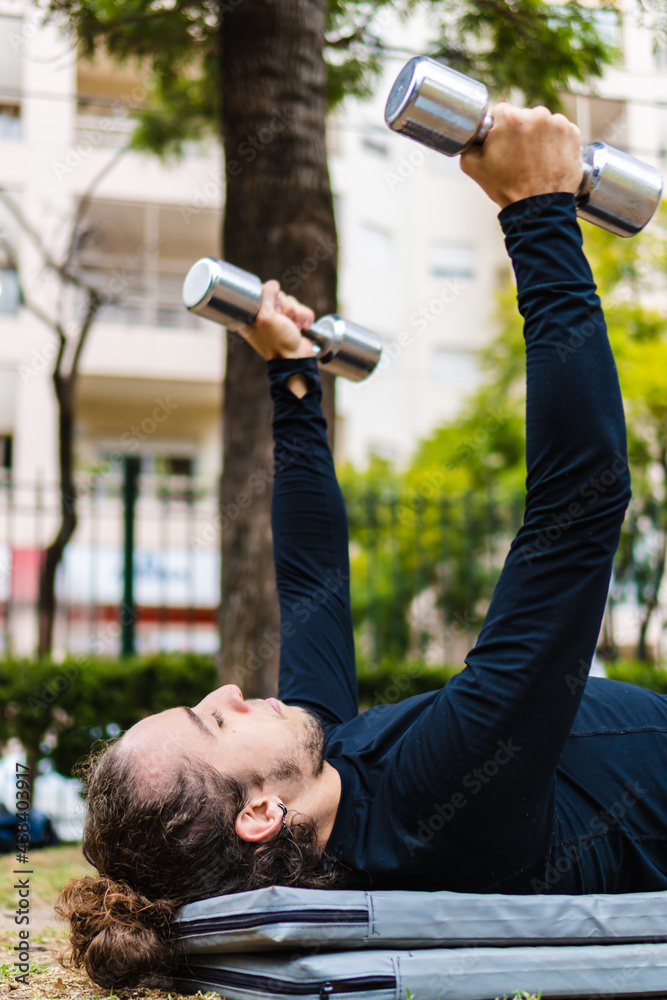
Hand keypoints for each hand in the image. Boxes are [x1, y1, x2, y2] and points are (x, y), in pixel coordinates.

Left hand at [241, 280, 314, 360]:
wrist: (296, 359)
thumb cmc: (278, 342)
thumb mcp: (266, 317)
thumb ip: (266, 296)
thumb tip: (273, 284)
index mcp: (252, 315)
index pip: (261, 292)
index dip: (270, 297)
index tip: (273, 308)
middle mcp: (265, 316)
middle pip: (278, 295)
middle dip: (286, 307)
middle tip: (284, 320)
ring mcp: (280, 319)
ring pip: (291, 301)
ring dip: (296, 313)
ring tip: (294, 326)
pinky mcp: (294, 321)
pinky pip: (302, 308)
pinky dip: (305, 317)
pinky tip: (301, 327)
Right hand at [460, 103, 581, 208]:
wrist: (538, 207)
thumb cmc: (507, 188)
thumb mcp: (472, 166)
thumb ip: (470, 143)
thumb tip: (473, 135)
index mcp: (510, 118)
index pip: (501, 112)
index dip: (499, 128)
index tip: (502, 143)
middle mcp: (537, 114)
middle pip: (524, 116)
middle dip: (520, 131)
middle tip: (518, 155)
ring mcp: (558, 123)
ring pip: (544, 123)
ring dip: (539, 136)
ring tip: (535, 159)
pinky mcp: (573, 134)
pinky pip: (561, 132)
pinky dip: (555, 143)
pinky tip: (548, 159)